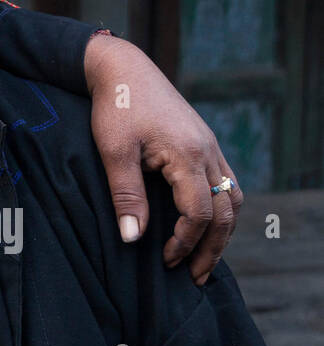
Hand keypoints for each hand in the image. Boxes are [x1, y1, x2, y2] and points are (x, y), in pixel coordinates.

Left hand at [83, 33, 241, 284]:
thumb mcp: (113, 150)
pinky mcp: (204, 143)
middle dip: (212, 248)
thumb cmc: (115, 107)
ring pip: (232, 197)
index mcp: (187, 154)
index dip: (185, 241)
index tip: (166, 260)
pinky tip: (205, 223)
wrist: (123, 68)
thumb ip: (125, 195)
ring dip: (221, 231)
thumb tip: (133, 239)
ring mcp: (210, 146)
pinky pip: (225, 182)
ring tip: (204, 257)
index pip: (199, 212)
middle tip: (195, 277)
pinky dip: (220, 208)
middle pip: (225, 210)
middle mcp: (207, 152)